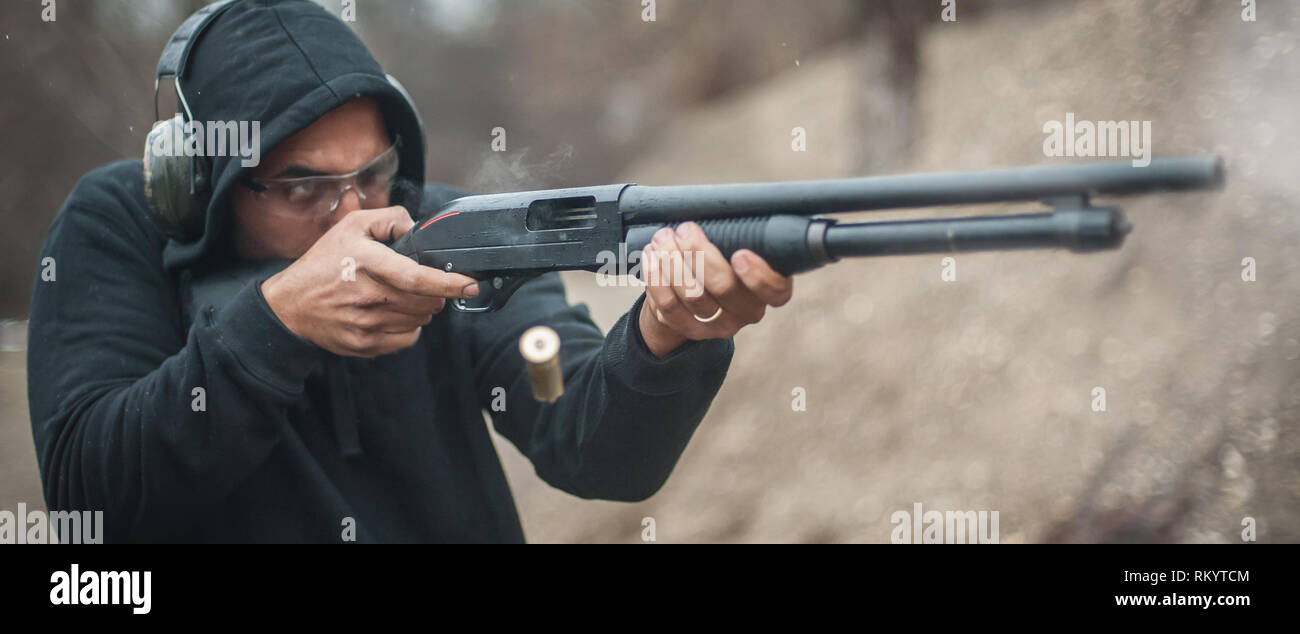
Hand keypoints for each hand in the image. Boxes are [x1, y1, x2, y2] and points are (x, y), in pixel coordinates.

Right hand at [261, 206, 479, 356]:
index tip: (470, 284)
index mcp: (367, 263)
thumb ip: (390, 219)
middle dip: (435, 293)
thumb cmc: (323, 264)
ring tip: (400, 296)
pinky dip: (409, 327)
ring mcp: (368, 323)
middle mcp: (369, 295)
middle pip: (426, 302)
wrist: (290, 306)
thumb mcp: (352, 226)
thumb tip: (419, 228)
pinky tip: (393, 314)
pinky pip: (407, 338)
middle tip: (423, 284)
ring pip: (420, 320)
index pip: (418, 278)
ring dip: (422, 309)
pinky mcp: (366, 344)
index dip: (449, 283)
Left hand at [638, 222, 793, 357]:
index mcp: (766, 290)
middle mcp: (747, 312)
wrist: (690, 297)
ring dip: (672, 260)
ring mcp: (718, 325)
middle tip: (684, 230)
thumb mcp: (733, 247)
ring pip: (693, 295)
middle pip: (724, 287)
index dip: (759, 276)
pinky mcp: (690, 330)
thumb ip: (734, 235)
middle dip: (699, 252)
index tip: (739, 253)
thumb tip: (717, 209)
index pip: (775, 291)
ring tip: (662, 238)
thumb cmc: (717, 261)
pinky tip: (651, 256)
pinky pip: (669, 306)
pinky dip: (656, 277)